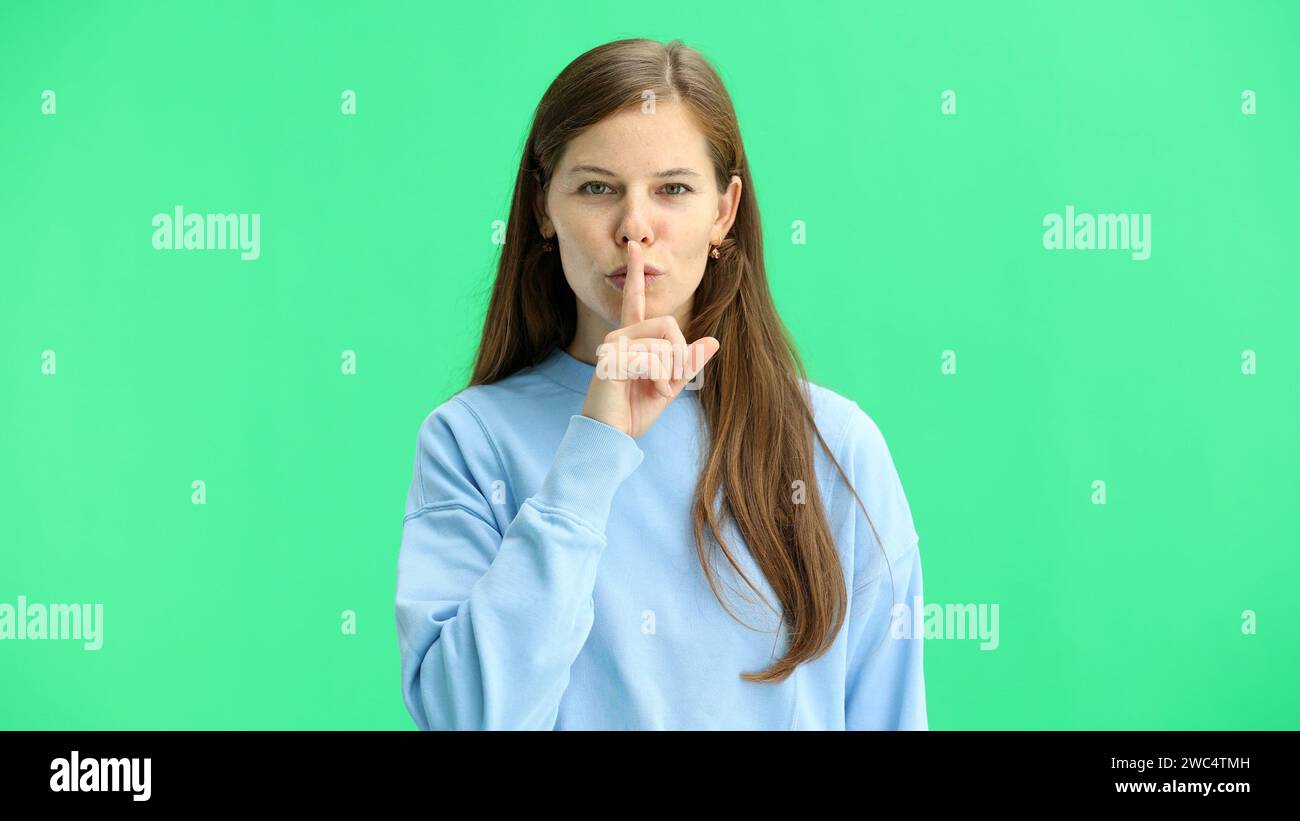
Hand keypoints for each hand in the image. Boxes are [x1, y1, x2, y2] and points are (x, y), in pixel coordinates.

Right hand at [579, 239, 719, 438]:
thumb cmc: (633, 413)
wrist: (612, 437)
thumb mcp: (670, 386)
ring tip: (661, 391)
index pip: (635, 300)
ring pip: (663, 343)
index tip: (634, 248)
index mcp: (631, 339)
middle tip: (674, 381)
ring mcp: (613, 347)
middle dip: (680, 354)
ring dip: (671, 372)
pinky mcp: (612, 361)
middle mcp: (619, 337)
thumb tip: (712, 341)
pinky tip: (655, 393)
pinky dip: (662, 379)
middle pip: (667, 323)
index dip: (634, 273)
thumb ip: (688, 363)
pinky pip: (653, 359)